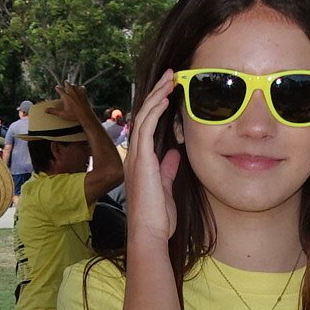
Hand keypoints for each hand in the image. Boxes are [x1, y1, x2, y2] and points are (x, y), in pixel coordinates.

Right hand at [53, 81, 94, 126]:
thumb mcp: (62, 114)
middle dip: (66, 83)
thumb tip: (46, 110)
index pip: (60, 90)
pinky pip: (83, 88)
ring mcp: (79, 93)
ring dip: (73, 85)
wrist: (85, 116)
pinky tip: (81, 88)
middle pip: (68, 85)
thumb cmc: (74, 116)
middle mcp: (72, 93)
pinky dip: (81, 87)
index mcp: (66, 97)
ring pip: (75, 86)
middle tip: (65, 81)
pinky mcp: (84, 95)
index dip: (57, 88)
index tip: (56, 87)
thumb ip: (54, 111)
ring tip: (72, 85)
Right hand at [124, 72, 183, 250]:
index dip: (157, 106)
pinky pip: (146, 128)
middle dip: (157, 93)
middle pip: (143, 115)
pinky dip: (155, 110)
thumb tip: (174, 154)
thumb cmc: (157, 218)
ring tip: (170, 78)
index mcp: (140, 161)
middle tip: (170, 75)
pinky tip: (165, 98)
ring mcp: (136, 156)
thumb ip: (168, 169)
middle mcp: (135, 155)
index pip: (147, 126)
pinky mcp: (141, 160)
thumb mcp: (166, 188)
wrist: (149, 233)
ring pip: (144, 116)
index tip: (170, 91)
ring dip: (157, 95)